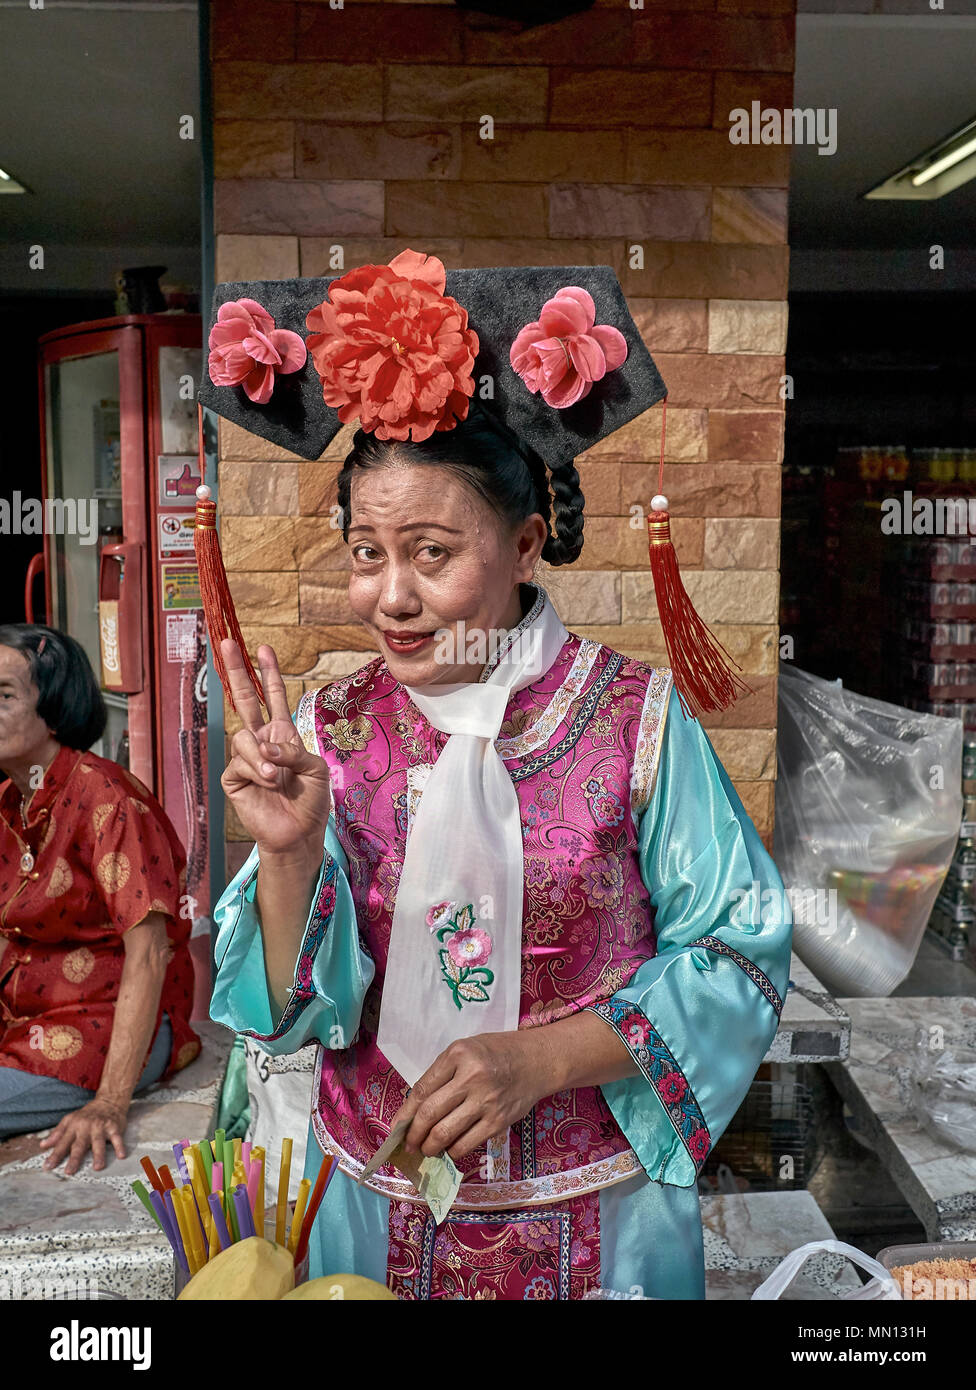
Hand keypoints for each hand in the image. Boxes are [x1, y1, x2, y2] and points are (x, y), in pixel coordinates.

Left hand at [38, 1096, 128, 1174]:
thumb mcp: (69, 1120)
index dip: (55, 1154)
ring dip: (98, 1155)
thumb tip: (43, 1145)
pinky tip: (121, 1155)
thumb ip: (57, 1133)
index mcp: (74, 1126)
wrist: (108, 1100)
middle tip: (69, 1171)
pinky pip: (117, 1138)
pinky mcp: (114, 1127)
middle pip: (80, 1144)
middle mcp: (86, 1127)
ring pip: (99, 1142)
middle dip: (74, 1158)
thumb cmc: (87, 1114)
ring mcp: (101, 1127)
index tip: (48, 1166)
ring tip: (97, 1167)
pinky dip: (119, 1146)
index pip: (63, 1142)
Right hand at [221, 641, 333, 853]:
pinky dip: (255, 770)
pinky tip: (266, 784)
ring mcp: (246, 758)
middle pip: (245, 699)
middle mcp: (262, 741)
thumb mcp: (315, 769)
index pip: (274, 697)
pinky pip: (239, 762)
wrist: (298, 832)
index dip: (268, 674)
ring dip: (260, 755)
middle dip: (238, 670)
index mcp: (283, 734)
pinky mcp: (234, 777)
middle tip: (228, 642)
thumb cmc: (311, 801)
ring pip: (242, 737)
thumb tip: (264, 747)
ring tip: (273, 775)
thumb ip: (293, 751)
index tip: (263, 648)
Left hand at [392, 1031, 553, 1163]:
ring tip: (426, 1149)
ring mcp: (486, 1101)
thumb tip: (415, 1111)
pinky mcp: (498, 1121)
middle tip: (409, 1144)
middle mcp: (472, 1077)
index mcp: (459, 1054)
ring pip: (445, 1133)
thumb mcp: (466, 1051)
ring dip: (430, 1147)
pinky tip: (449, 1148)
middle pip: (430, 1114)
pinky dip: (452, 1151)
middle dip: (414, 1134)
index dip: (404, 1113)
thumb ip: (442, 1075)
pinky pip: (466, 1144)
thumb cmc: (496, 1053)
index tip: (396, 1128)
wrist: (537, 1061)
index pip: (422, 1089)